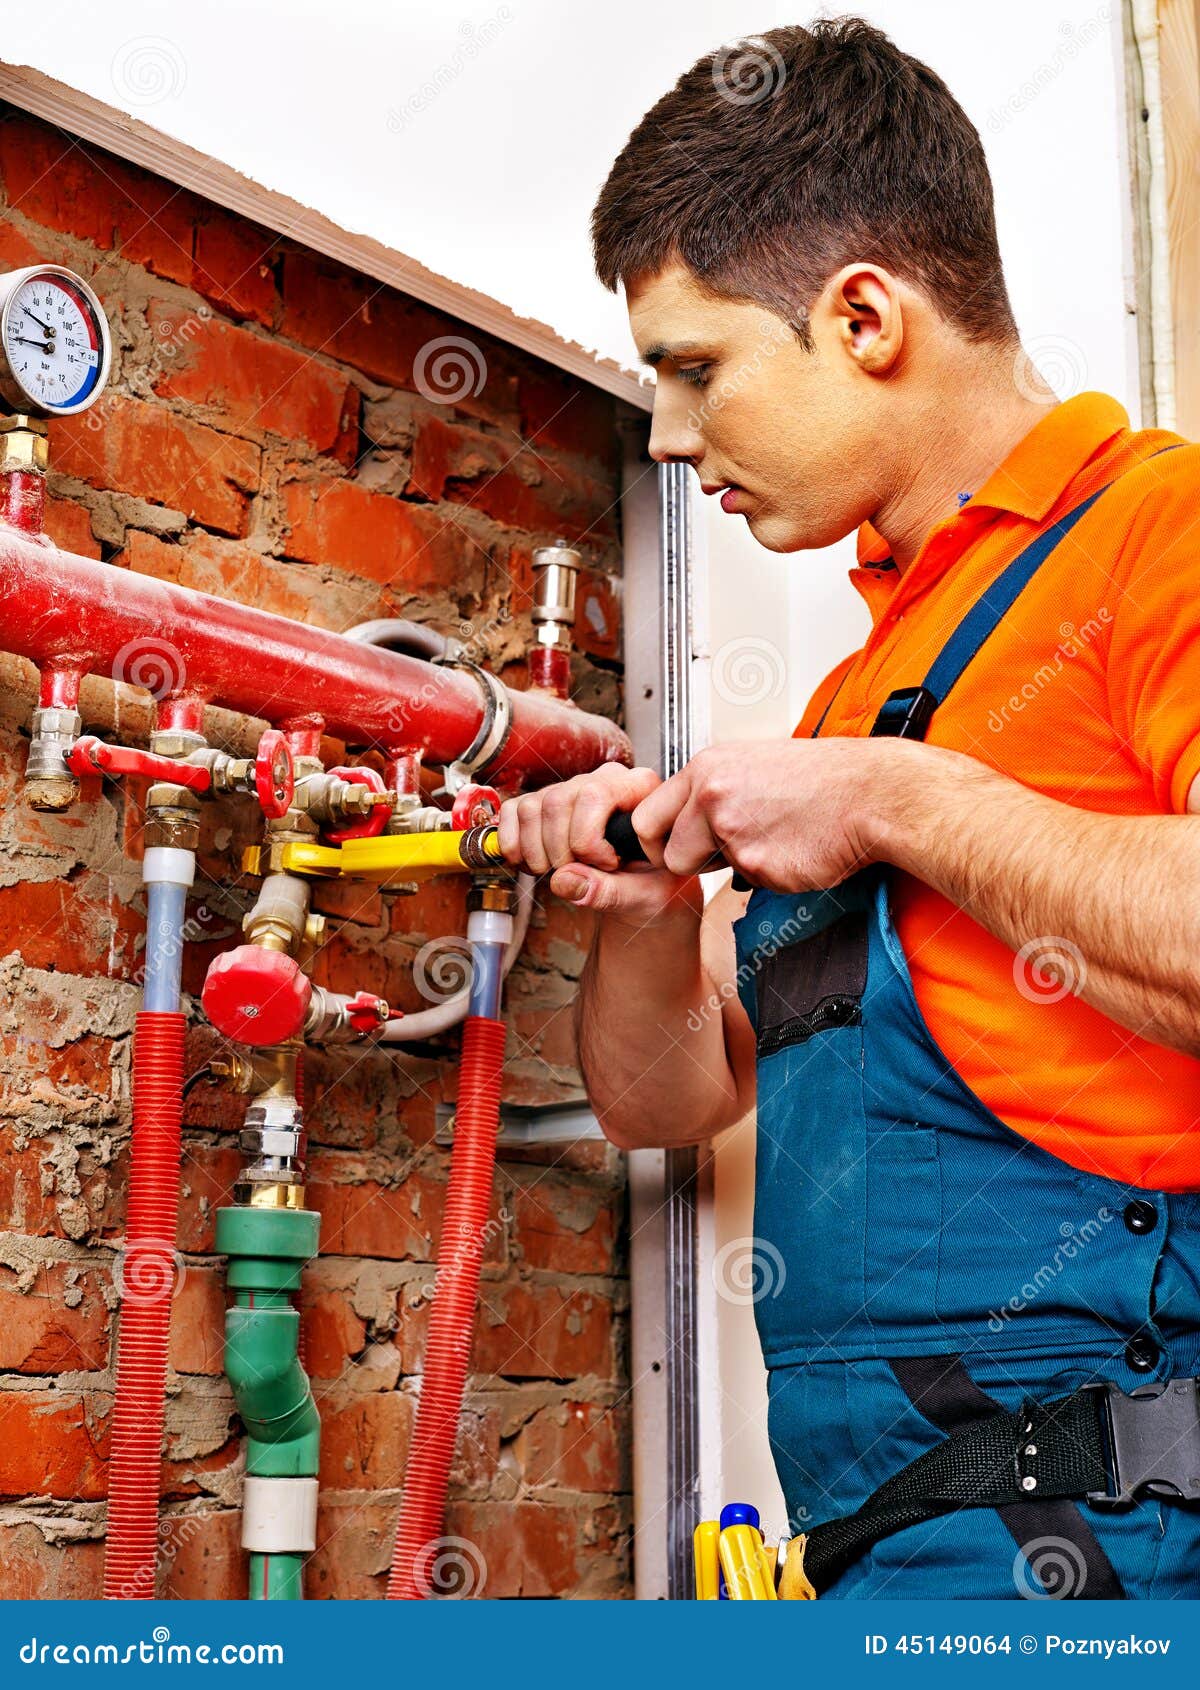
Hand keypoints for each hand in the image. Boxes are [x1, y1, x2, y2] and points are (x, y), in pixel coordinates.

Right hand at [497, 763, 701, 926]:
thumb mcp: (649, 896)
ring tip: (558, 873)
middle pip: (557, 802)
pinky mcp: (546, 803)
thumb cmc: (658, 885)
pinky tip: (534, 864)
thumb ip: (611, 891)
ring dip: (536, 852)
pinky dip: (514, 844)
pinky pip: (514, 811)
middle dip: (560, 851)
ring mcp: (572, 789)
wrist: (647, 888)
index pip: (594, 796)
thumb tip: (565, 881)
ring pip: (533, 808)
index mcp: (640, 789)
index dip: (589, 841)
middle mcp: (604, 780)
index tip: (607, 867)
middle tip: (578, 876)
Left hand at [629, 737, 917, 891]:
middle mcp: (710, 793)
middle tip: (706, 859)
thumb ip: (716, 789)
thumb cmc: (826, 780)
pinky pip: (742, 881)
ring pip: (700, 868)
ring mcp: (729, 827)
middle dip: (677, 859)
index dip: (658, 837)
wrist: (872, 794)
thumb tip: (691, 818)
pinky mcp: (753, 860)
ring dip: (726, 865)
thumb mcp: (756, 764)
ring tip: (767, 842)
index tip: (672, 845)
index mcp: (708, 766)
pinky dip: (764, 874)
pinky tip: (790, 850)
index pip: (648, 811)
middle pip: (657, 845)